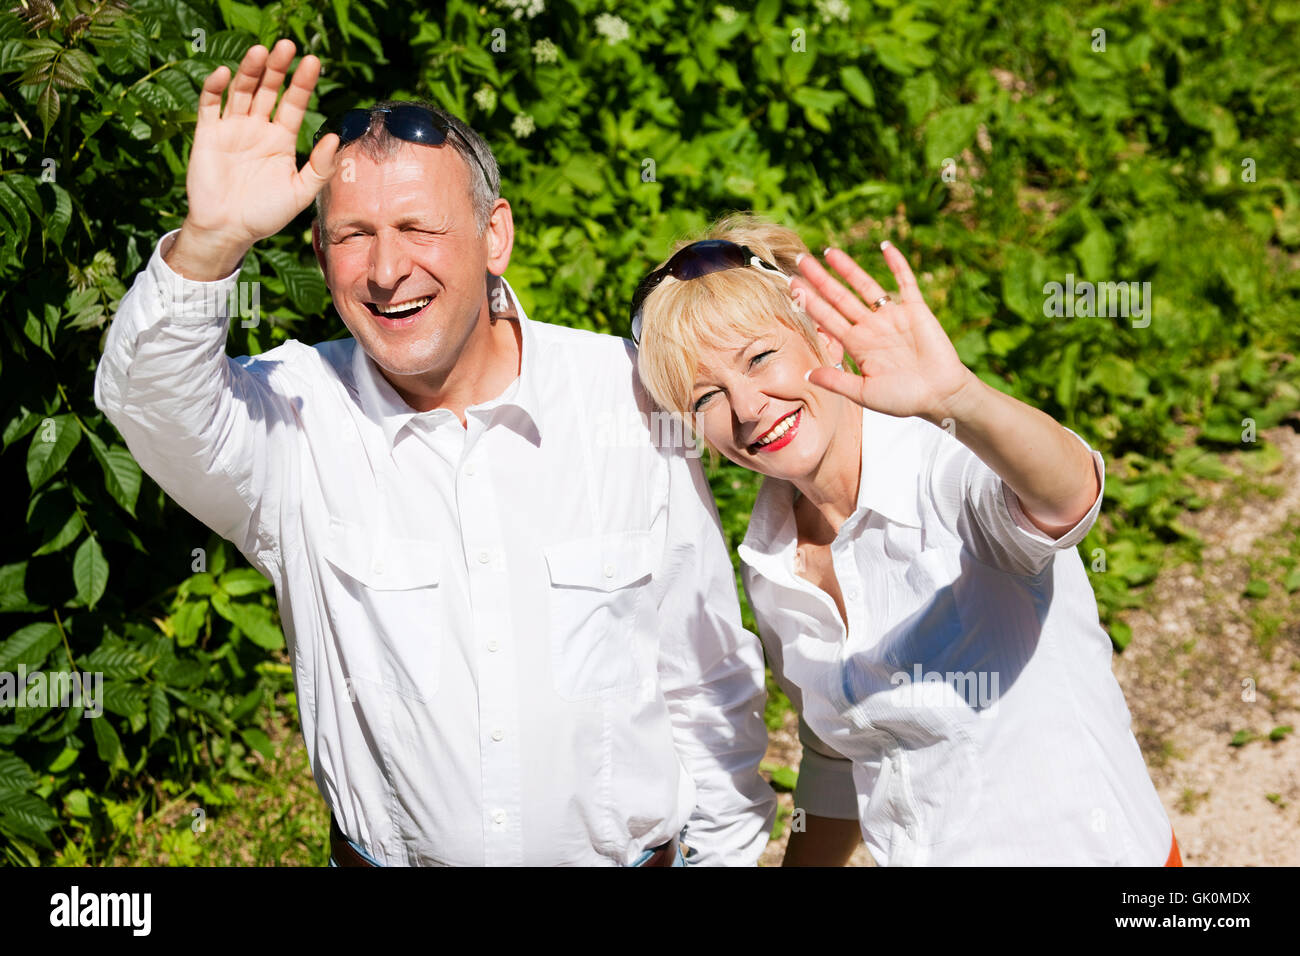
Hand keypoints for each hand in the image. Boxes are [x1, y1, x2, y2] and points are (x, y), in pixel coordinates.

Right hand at [168, 40, 338, 278]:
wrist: (228, 231)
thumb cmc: (266, 215)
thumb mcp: (300, 193)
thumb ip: (319, 167)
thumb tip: (337, 138)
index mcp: (281, 139)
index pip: (294, 104)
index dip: (302, 83)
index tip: (313, 61)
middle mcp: (258, 128)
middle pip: (268, 90)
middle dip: (277, 68)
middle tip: (286, 46)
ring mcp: (232, 128)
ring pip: (242, 92)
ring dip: (250, 71)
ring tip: (261, 52)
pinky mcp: (208, 134)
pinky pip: (210, 105)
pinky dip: (216, 88)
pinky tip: (226, 74)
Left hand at [792, 242, 976, 425]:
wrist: (941, 395)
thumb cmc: (903, 399)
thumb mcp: (864, 393)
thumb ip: (837, 381)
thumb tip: (806, 376)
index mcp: (856, 345)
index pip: (827, 318)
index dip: (810, 302)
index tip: (792, 287)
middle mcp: (870, 327)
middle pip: (839, 297)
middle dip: (820, 280)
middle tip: (801, 260)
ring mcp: (892, 316)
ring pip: (865, 286)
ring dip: (848, 268)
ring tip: (829, 251)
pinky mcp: (916, 310)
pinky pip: (905, 282)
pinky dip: (897, 264)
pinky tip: (885, 246)